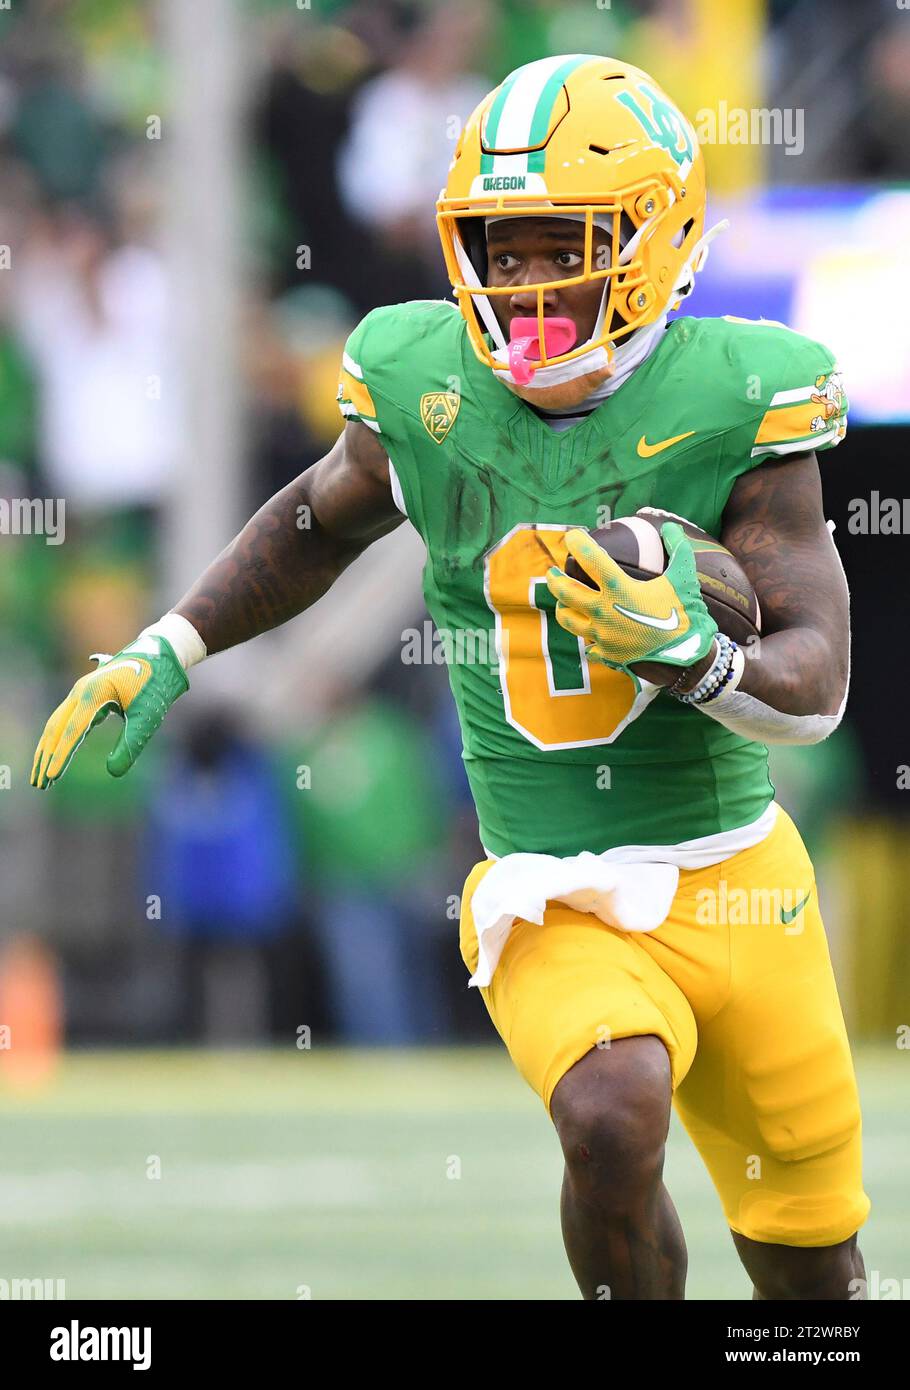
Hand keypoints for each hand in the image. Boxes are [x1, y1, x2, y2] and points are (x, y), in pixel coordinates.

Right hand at [31, 635, 188, 787]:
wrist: (160, 656)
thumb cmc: (155, 685)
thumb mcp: (148, 717)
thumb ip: (131, 745)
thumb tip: (113, 772)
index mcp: (94, 694)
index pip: (72, 731)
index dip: (61, 756)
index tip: (51, 777)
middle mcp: (81, 691)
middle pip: (55, 728)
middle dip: (46, 757)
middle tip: (40, 785)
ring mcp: (81, 693)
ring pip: (57, 724)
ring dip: (49, 750)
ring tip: (43, 777)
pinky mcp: (86, 697)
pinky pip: (66, 721)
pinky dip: (60, 741)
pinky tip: (57, 757)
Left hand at [546, 522, 717, 675]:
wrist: (688, 660)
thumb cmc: (685, 617)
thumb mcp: (684, 579)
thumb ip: (677, 548)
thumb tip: (669, 526)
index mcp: (620, 590)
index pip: (591, 559)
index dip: (578, 543)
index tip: (572, 536)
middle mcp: (604, 613)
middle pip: (566, 592)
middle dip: (555, 579)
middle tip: (552, 572)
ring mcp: (602, 636)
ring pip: (568, 620)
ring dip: (563, 607)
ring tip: (564, 601)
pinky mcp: (606, 655)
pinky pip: (587, 645)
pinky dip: (586, 636)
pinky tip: (590, 632)